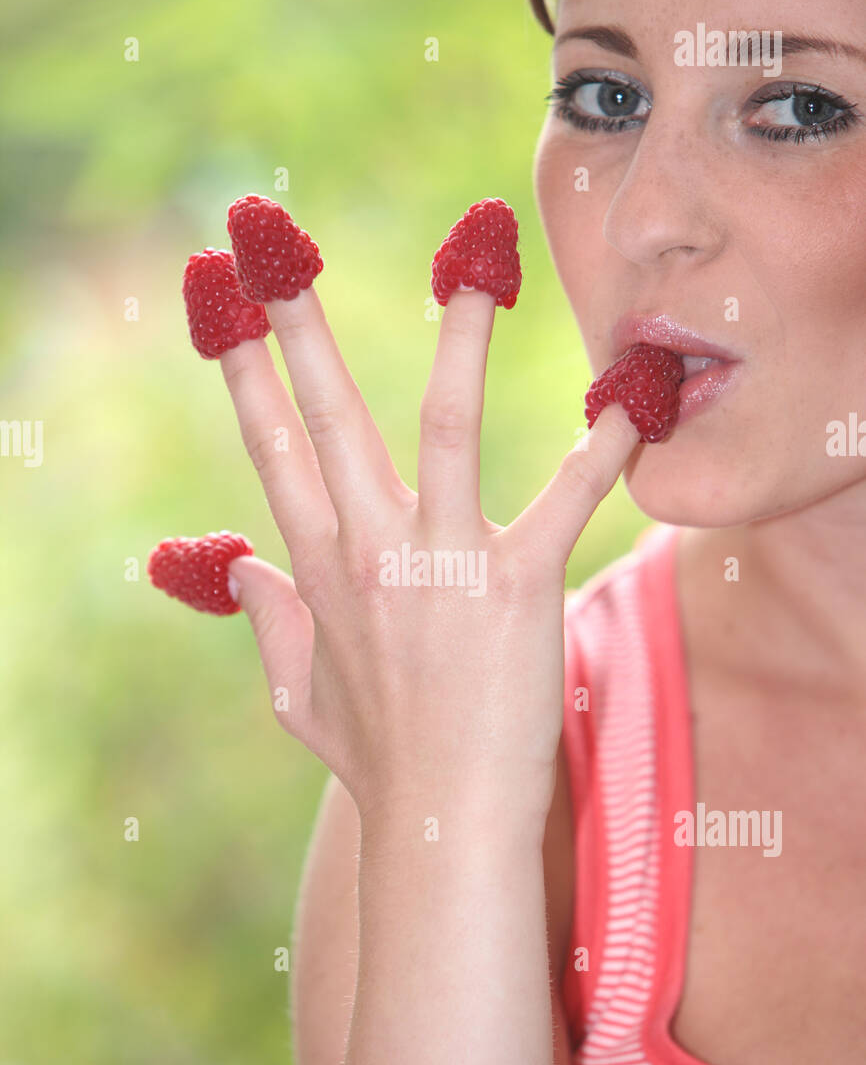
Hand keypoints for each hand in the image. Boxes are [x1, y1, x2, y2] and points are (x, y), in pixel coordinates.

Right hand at [219, 280, 637, 822]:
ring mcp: (443, 563)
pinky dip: (606, 449)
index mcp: (319, 569)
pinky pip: (567, 500)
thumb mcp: (295, 694)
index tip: (220, 303)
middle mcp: (370, 550)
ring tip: (475, 257)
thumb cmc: (375, 763)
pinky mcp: (518, 585)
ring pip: (446, 424)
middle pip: (327, 415)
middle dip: (295, 322)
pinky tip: (636, 398)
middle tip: (271, 242)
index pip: (269, 447)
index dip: (242, 368)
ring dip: (460, 336)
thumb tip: (237, 563)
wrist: (443, 822)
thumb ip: (267, 622)